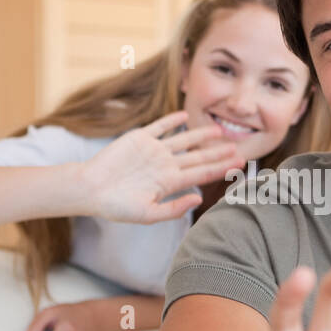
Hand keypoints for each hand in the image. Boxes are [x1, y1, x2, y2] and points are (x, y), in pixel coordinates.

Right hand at [81, 111, 245, 222]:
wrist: (90, 189)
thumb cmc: (116, 206)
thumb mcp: (147, 214)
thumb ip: (174, 209)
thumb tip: (198, 199)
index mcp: (169, 183)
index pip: (201, 174)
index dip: (221, 169)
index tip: (239, 165)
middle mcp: (165, 165)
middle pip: (198, 156)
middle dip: (218, 153)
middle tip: (240, 148)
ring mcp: (154, 151)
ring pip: (184, 140)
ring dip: (201, 134)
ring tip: (219, 129)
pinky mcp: (139, 138)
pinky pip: (159, 127)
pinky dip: (172, 121)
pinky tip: (185, 115)